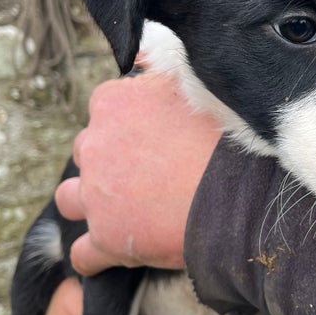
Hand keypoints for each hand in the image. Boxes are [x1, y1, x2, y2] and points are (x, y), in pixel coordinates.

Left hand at [55, 73, 221, 275]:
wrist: (244, 193)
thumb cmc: (227, 136)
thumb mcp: (195, 83)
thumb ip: (159, 68)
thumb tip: (140, 58)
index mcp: (113, 103)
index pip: (103, 112)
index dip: (127, 128)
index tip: (151, 140)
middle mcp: (94, 145)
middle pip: (87, 153)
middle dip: (108, 164)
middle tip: (145, 176)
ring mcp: (96, 194)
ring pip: (71, 199)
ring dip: (92, 204)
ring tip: (123, 212)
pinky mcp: (105, 238)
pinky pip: (83, 254)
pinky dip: (94, 256)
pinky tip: (111, 256)